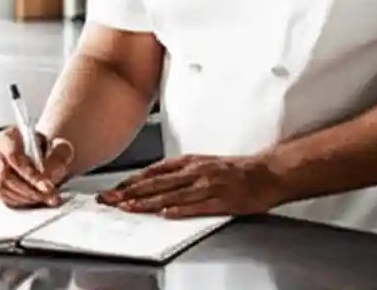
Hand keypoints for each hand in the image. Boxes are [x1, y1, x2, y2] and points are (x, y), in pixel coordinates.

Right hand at [0, 126, 73, 207]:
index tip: (47, 186)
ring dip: (26, 197)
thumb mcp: (61, 148)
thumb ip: (58, 158)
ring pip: (2, 188)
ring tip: (44, 197)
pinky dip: (20, 201)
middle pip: (4, 175)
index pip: (13, 156)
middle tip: (47, 195)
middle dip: (29, 189)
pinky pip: (2, 197)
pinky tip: (34, 198)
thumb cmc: (49, 150)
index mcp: (8, 136)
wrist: (44, 157)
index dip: (29, 174)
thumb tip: (47, 176)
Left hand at [97, 154, 283, 218]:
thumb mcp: (203, 162)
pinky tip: (167, 213)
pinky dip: (181, 209)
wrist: (265, 172)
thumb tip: (154, 179)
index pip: (154, 171)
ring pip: (172, 194)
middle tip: (111, 199)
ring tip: (130, 208)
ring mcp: (208, 185)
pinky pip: (198, 205)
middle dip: (131, 192)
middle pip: (157, 182)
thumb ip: (179, 170)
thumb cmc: (234, 169)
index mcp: (189, 162)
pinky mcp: (222, 199)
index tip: (115, 188)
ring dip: (148, 202)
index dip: (132, 180)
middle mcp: (195, 171)